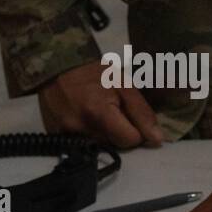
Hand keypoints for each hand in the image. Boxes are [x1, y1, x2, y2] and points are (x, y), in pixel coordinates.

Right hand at [38, 61, 162, 148]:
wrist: (56, 65)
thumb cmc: (93, 72)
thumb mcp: (123, 84)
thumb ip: (141, 112)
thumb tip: (157, 139)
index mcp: (99, 112)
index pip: (130, 140)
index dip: (135, 130)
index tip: (128, 115)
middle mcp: (80, 128)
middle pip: (114, 145)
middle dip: (118, 132)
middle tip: (111, 111)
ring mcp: (64, 135)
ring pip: (99, 146)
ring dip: (103, 134)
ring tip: (96, 113)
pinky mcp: (55, 137)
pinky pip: (81, 144)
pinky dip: (87, 135)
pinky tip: (83, 118)